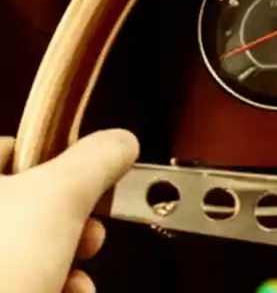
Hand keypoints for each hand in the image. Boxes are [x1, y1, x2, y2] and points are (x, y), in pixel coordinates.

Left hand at [0, 130, 139, 292]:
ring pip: (21, 250)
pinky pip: (15, 282)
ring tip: (76, 279)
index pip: (12, 148)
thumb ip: (96, 159)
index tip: (87, 180)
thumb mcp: (61, 196)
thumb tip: (119, 143)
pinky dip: (45, 288)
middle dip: (67, 224)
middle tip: (85, 232)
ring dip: (63, 263)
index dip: (58, 160)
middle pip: (21, 205)